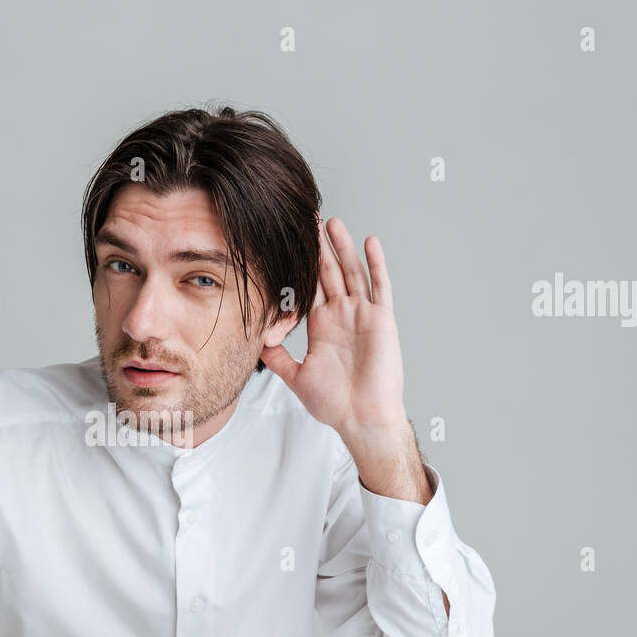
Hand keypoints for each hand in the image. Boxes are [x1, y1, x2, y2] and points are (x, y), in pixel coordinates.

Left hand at [261, 217, 407, 437]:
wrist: (361, 418)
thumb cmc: (335, 403)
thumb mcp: (296, 377)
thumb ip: (277, 358)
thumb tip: (256, 343)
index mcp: (322, 325)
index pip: (309, 287)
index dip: (300, 265)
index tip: (288, 243)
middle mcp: (342, 315)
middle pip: (328, 272)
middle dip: (318, 246)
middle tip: (307, 218)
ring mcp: (362, 315)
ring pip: (351, 272)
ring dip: (342, 247)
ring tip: (331, 222)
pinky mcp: (381, 320)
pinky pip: (380, 287)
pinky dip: (376, 264)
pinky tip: (369, 242)